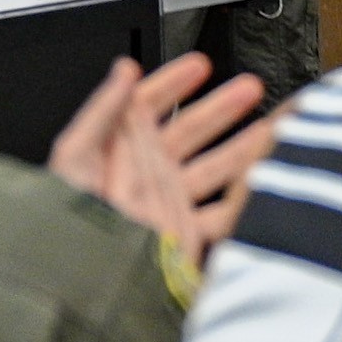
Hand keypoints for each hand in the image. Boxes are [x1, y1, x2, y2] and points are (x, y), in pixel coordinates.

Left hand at [48, 52, 276, 262]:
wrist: (80, 276)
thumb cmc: (65, 216)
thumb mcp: (77, 155)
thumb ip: (103, 110)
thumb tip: (125, 71)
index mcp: (121, 149)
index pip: (150, 105)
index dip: (174, 82)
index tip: (200, 65)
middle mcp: (149, 173)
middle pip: (193, 131)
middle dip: (223, 106)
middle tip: (251, 88)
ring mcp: (169, 203)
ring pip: (216, 167)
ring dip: (246, 146)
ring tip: (276, 127)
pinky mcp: (184, 235)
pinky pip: (224, 212)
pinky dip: (247, 196)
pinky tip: (266, 180)